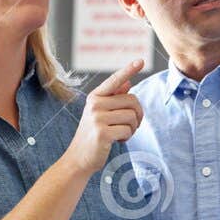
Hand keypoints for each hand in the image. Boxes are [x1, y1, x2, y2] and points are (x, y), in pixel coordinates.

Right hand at [66, 60, 143, 174]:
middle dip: (137, 115)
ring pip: (132, 116)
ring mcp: (98, 118)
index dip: (128, 70)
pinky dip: (127, 137)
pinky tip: (117, 141)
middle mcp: (95, 104)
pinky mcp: (103, 133)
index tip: (140, 60)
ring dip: (132, 128)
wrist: (78, 159)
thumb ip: (114, 98)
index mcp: (95, 97)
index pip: (115, 80)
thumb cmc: (92, 136)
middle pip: (132, 100)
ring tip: (121, 134)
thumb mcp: (100, 114)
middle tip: (131, 126)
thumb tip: (128, 82)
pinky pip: (128, 130)